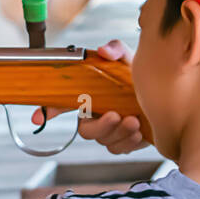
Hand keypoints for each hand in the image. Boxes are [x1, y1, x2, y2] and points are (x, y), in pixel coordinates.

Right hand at [31, 38, 148, 154]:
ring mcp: (108, 131)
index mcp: (89, 96)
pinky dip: (129, 142)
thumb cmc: (138, 77)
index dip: (47, 112)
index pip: (61, 104)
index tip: (36, 119)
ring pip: (104, 142)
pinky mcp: (122, 142)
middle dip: (102, 126)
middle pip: (85, 130)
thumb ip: (115, 49)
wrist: (163, 95)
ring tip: (135, 121)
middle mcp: (95, 115)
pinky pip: (119, 150)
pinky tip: (139, 132)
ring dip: (120, 133)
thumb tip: (104, 51)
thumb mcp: (127, 58)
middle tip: (117, 115)